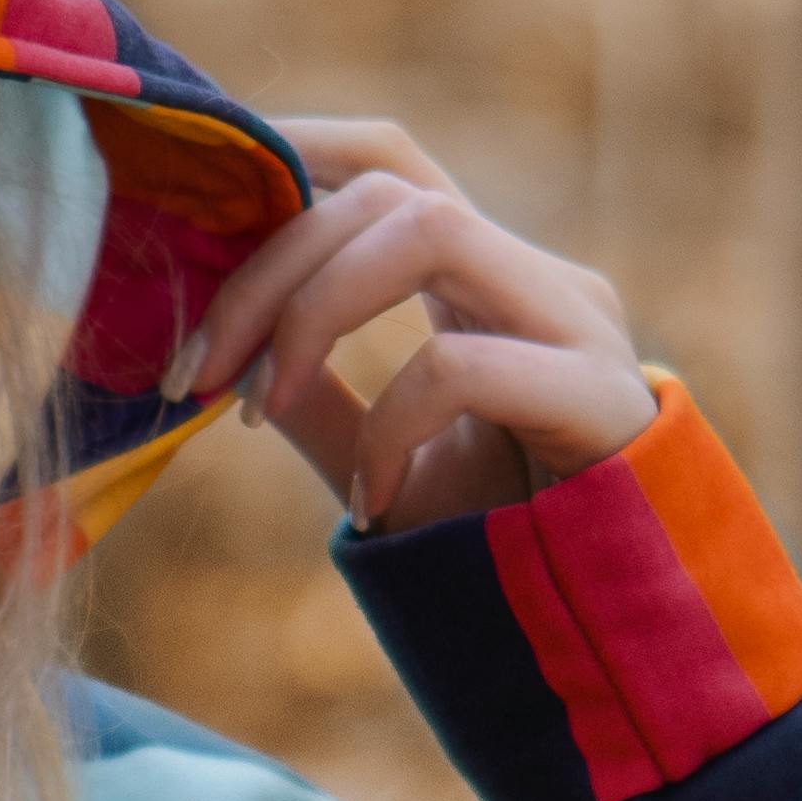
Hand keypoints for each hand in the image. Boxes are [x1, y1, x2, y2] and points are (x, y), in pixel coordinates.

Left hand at [177, 114, 659, 529]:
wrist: (614, 645)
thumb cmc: (507, 552)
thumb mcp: (383, 460)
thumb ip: (318, 398)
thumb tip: (223, 352)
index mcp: (490, 281)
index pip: (385, 162)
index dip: (289, 155)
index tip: (187, 214)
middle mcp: (540, 279)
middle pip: (384, 187)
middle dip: (264, 268)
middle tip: (195, 372)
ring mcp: (580, 327)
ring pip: (426, 230)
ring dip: (312, 312)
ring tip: (262, 411)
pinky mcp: (602, 397)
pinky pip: (462, 366)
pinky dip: (388, 427)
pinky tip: (376, 503)